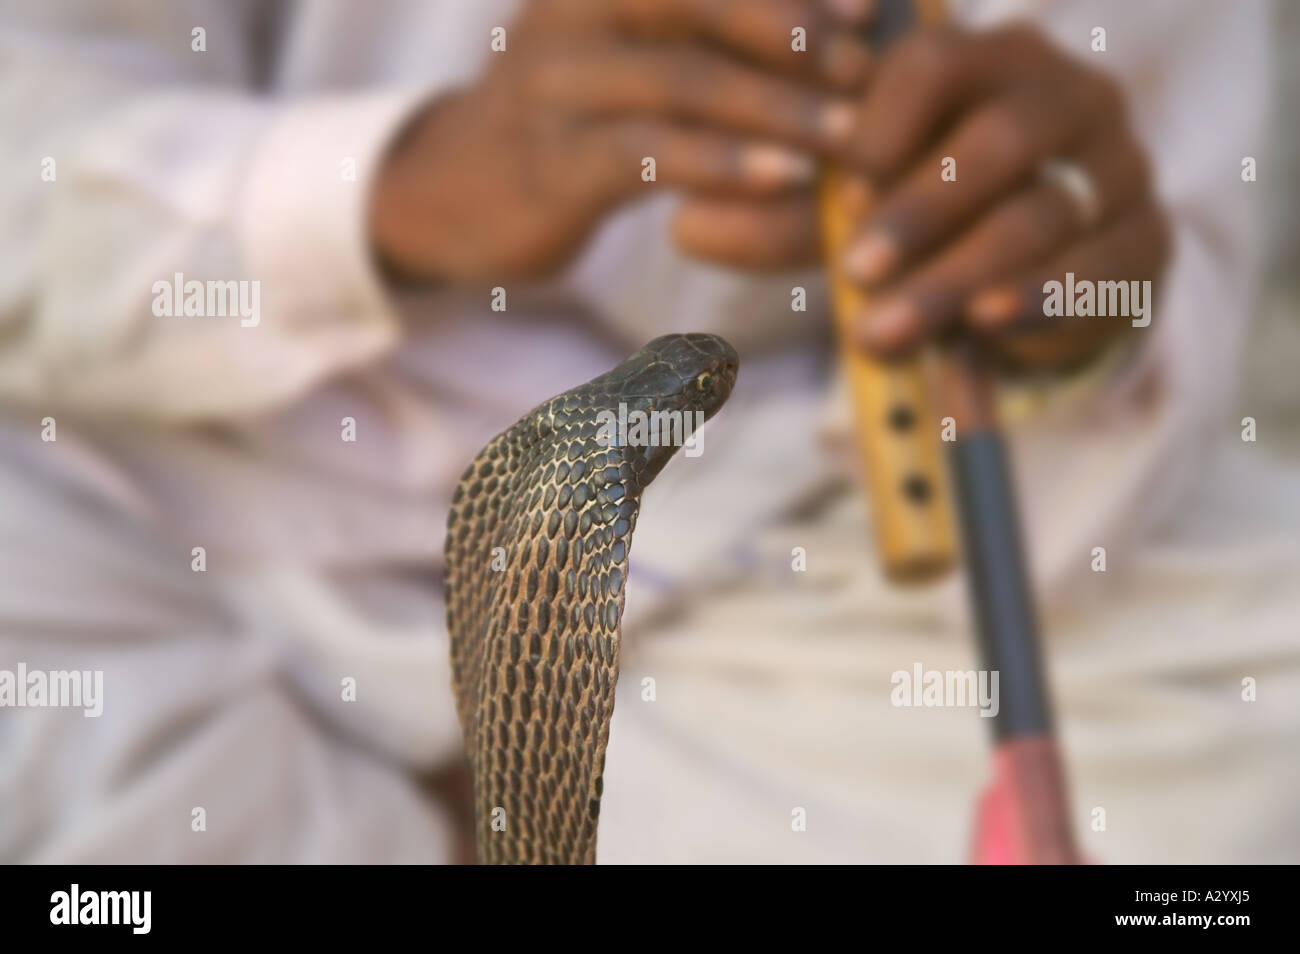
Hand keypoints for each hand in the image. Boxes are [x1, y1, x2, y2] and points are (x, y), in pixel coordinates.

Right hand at [371, 0, 875, 281]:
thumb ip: (699, 36)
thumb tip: (824, 34)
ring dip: (775, 106)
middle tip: (867, 69)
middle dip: (790, 28)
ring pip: (678, 78)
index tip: (875, 7)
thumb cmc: (572, 119)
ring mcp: (553, 86)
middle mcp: (572, 11)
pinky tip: (783, 178)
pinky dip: (721, 162)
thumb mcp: (626, 56)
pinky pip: (645, 154)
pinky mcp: (548, 165)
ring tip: (848, 136)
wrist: (448, 192)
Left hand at [839, 25, 1170, 369]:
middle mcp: (1071, 96)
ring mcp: (1121, 164)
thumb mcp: (881, 196)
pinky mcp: (1148, 238)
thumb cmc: (939, 219)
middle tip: (857, 271)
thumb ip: (825, 198)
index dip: (882, 129)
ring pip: (1042, 213)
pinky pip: (1098, 268)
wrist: (1038, 275)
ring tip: (889, 330)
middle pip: (1001, 140)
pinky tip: (985, 323)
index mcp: (994, 60)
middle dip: (921, 211)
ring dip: (957, 276)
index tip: (840, 197)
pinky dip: (1036, 298)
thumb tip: (731, 222)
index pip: (935, 65)